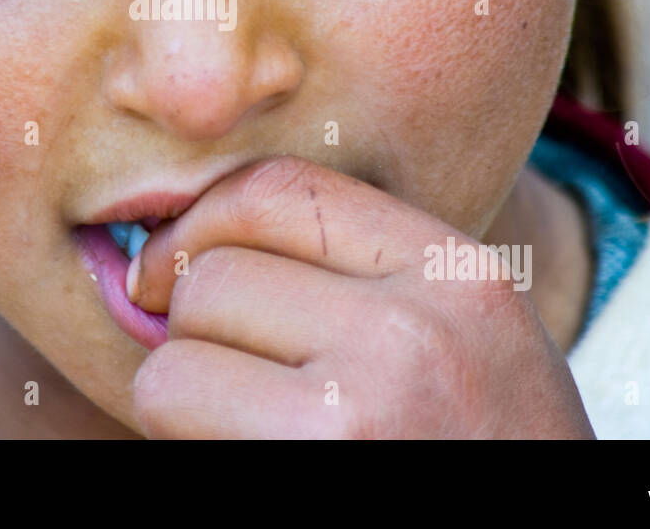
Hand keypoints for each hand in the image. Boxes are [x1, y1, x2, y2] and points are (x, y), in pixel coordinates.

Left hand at [127, 156, 594, 437]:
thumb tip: (176, 248)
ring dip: (182, 394)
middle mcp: (413, 329)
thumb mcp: (462, 338)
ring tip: (249, 428)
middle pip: (213, 274)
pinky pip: (169, 412)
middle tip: (235, 384)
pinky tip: (247, 458)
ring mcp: (360, 407)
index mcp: (455, 273)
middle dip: (195, 329)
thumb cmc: (480, 448)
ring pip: (175, 354)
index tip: (169, 270)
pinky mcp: (306, 461)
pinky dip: (181, 437)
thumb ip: (357, 278)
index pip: (278, 189)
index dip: (202, 222)